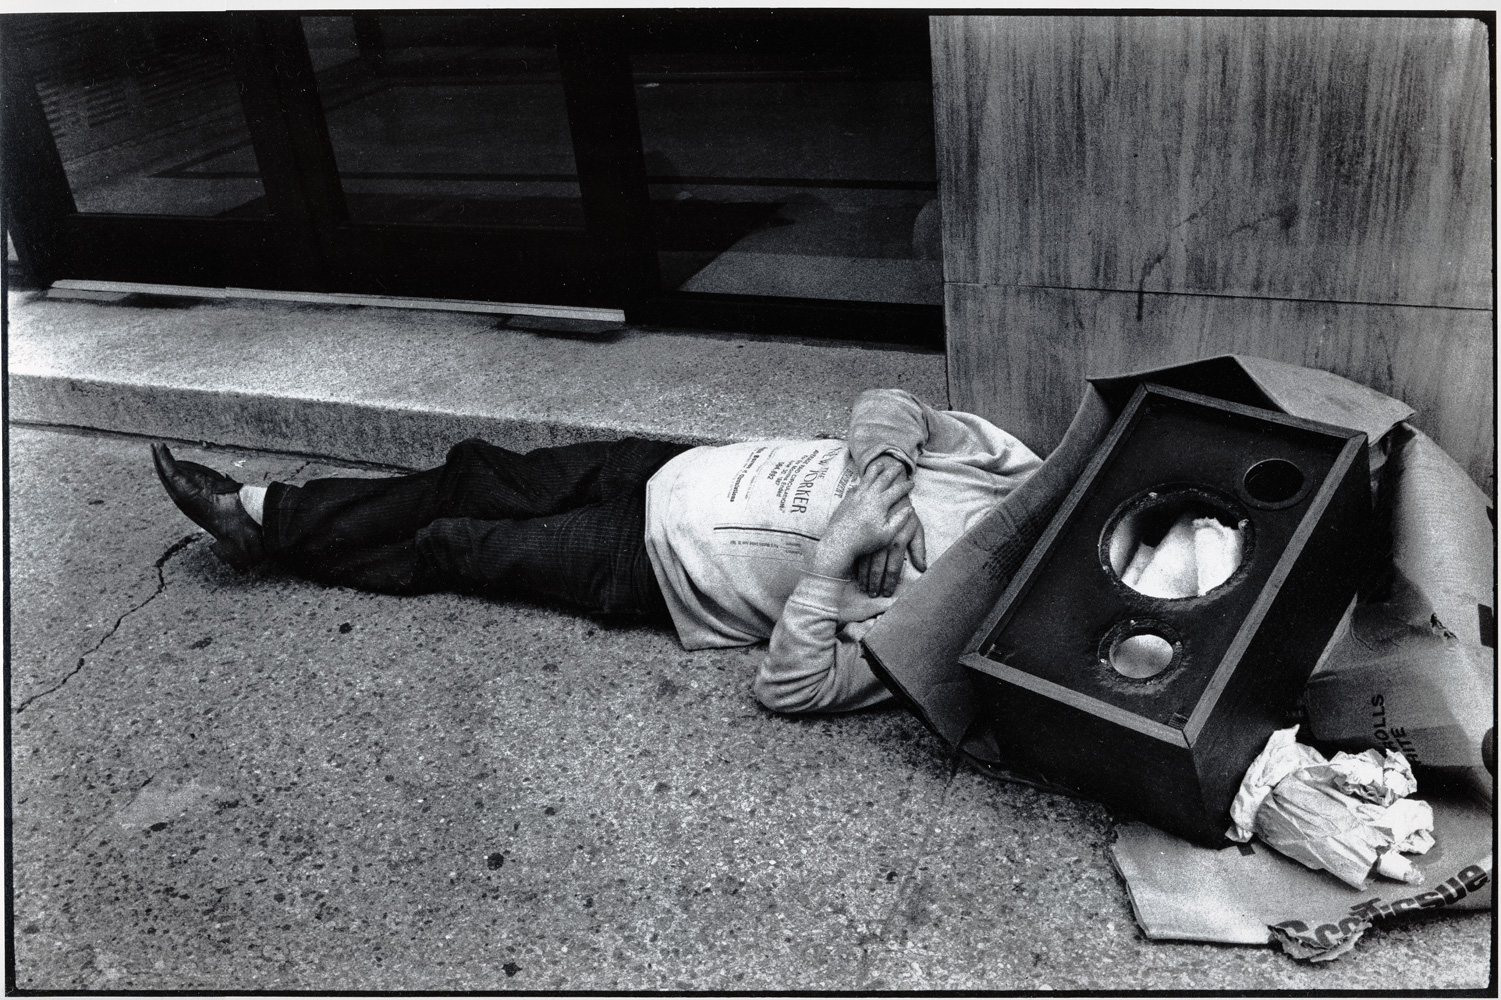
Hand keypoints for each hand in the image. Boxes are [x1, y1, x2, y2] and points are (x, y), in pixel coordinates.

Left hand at [809, 459, 915, 581]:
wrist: (839, 542)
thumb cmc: (865, 541)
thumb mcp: (887, 535)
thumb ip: (899, 520)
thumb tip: (909, 509)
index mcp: (880, 503)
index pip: (896, 490)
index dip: (905, 486)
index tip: (912, 483)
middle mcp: (868, 496)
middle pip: (882, 479)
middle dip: (892, 472)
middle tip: (899, 466)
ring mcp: (855, 496)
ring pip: (867, 478)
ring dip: (875, 470)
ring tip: (880, 465)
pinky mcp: (846, 500)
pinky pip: (856, 487)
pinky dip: (861, 482)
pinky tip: (862, 482)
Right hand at [853, 490, 927, 596]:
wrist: (890, 490)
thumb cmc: (906, 512)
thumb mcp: (917, 528)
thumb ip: (919, 548)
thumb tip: (923, 568)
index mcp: (897, 540)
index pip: (894, 567)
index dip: (890, 582)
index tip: (887, 593)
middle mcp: (883, 539)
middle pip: (877, 567)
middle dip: (875, 583)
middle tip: (872, 595)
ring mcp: (871, 535)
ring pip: (865, 561)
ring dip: (863, 576)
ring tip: (863, 588)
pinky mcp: (862, 531)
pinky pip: (857, 551)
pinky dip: (855, 564)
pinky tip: (854, 573)